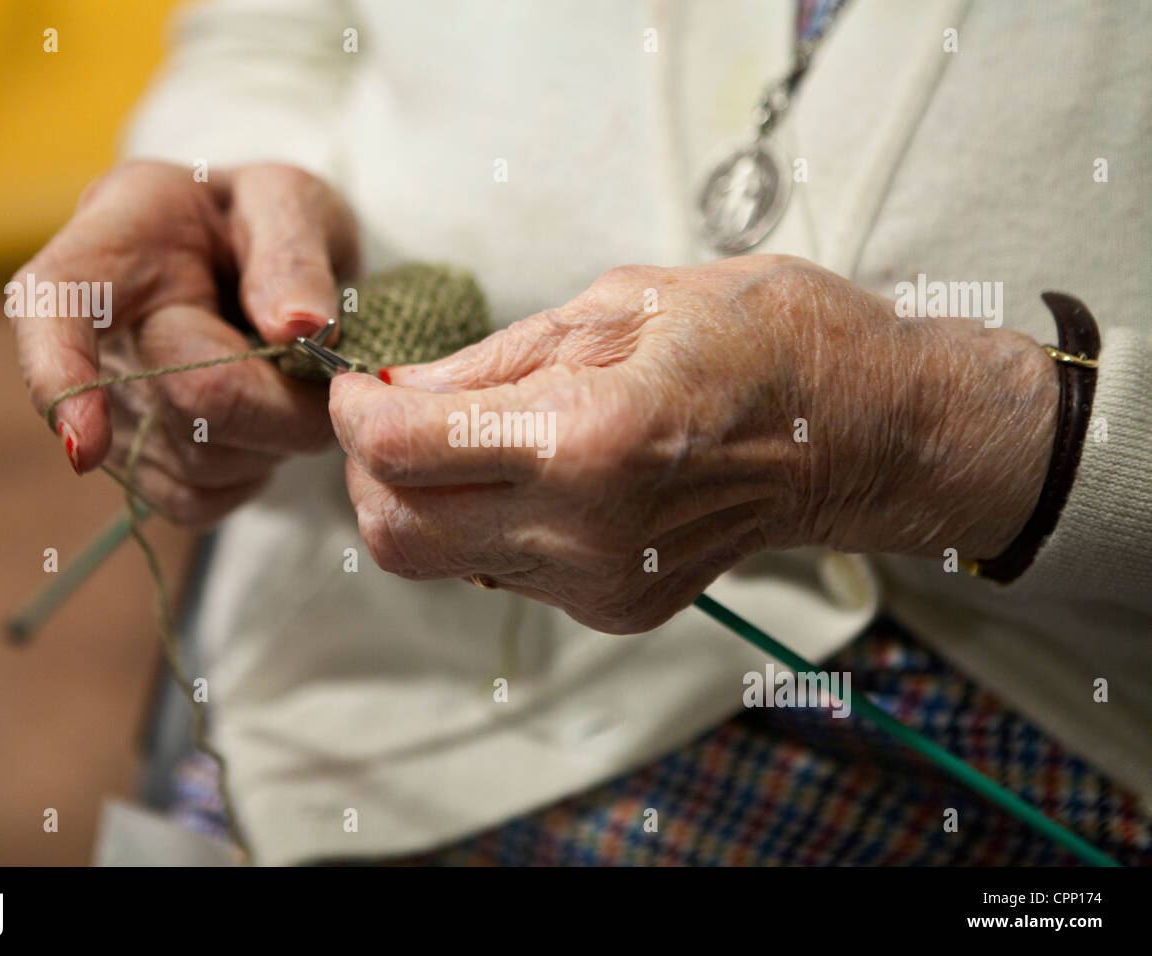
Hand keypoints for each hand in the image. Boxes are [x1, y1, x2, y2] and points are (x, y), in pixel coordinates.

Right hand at [9, 161, 357, 524]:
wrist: (257, 261)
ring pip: (206, 461)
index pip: (57, 306)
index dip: (61, 374)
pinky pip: (202, 502)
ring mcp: (107, 409)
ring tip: (285, 375)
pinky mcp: (139, 466)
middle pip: (191, 396)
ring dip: (277, 433)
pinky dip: (255, 471)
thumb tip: (298, 327)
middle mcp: (94, 333)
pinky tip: (262, 419)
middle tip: (325, 359)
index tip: (86, 445)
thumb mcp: (289, 200)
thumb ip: (294, 249)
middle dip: (282, 391)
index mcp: (112, 243)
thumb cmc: (261, 220)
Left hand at [329, 255, 1057, 632]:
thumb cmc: (761, 340)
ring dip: (421, 497)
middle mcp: (585, 534)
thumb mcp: (620, 305)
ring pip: (437, 561)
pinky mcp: (614, 610)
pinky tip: (534, 474)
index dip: (352, 410)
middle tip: (395, 413)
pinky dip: (484, 523)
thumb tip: (398, 392)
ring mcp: (600, 586)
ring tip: (469, 437)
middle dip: (366, 469)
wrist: (863, 431)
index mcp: (587, 440)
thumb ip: (492, 362)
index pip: (399, 451)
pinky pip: (501, 572)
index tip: (359, 382)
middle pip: (395, 532)